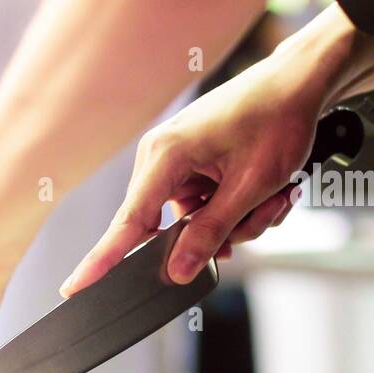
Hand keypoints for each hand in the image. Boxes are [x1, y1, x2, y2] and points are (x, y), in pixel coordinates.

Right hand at [60, 46, 324, 294]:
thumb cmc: (278, 119)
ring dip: (236, 221)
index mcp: (166, 155)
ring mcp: (174, 163)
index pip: (128, 222)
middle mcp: (160, 157)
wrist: (297, 84)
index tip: (76, 288)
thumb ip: (211, 232)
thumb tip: (179, 270)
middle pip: (169, 229)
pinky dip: (235, 209)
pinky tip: (262, 195)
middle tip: (261, 214)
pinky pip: (203, 208)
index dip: (102, 261)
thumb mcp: (251, 185)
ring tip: (273, 196)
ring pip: (194, 223)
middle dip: (220, 233)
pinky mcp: (190, 167)